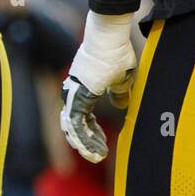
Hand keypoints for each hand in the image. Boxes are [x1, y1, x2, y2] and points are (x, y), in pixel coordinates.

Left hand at [60, 12, 136, 163]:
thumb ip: (118, 93)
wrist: (108, 38)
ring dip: (85, 144)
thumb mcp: (121, 78)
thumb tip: (121, 105)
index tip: (102, 146)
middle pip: (73, 125)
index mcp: (82, 90)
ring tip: (97, 157)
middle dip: (86, 143)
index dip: (91, 133)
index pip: (82, 118)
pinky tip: (95, 149)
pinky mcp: (77, 96)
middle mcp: (73, 93)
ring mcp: (73, 95)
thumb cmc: (116, 54)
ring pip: (73, 127)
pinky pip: (77, 124)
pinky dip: (85, 138)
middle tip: (97, 156)